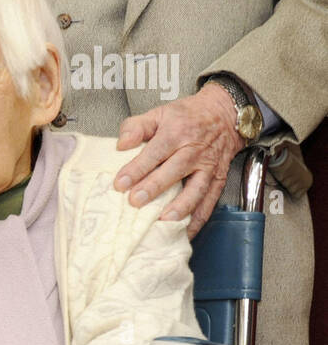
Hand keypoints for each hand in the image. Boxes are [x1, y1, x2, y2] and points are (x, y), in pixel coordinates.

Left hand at [114, 83, 244, 236]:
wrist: (225, 114)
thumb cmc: (187, 116)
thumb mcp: (159, 113)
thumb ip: (136, 126)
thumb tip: (121, 144)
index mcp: (176, 133)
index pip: (155, 152)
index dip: (137, 168)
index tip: (120, 183)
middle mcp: (194, 151)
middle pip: (173, 172)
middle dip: (154, 189)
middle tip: (135, 203)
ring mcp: (208, 167)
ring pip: (195, 190)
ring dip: (180, 207)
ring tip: (164, 221)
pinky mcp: (218, 180)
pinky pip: (210, 202)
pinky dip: (199, 219)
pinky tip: (186, 232)